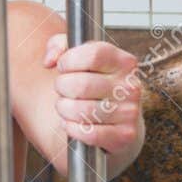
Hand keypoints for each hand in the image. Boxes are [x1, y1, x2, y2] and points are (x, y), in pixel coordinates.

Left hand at [41, 33, 143, 154]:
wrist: (117, 120)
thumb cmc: (94, 84)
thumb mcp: (80, 57)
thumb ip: (60, 45)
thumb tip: (51, 60)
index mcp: (124, 62)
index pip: (94, 54)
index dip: (69, 60)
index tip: (63, 66)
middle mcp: (131, 86)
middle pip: (82, 84)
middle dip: (62, 87)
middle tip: (62, 89)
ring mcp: (130, 112)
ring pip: (82, 111)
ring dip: (64, 109)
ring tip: (65, 106)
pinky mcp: (125, 136)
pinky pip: (89, 133)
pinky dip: (72, 129)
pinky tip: (70, 123)